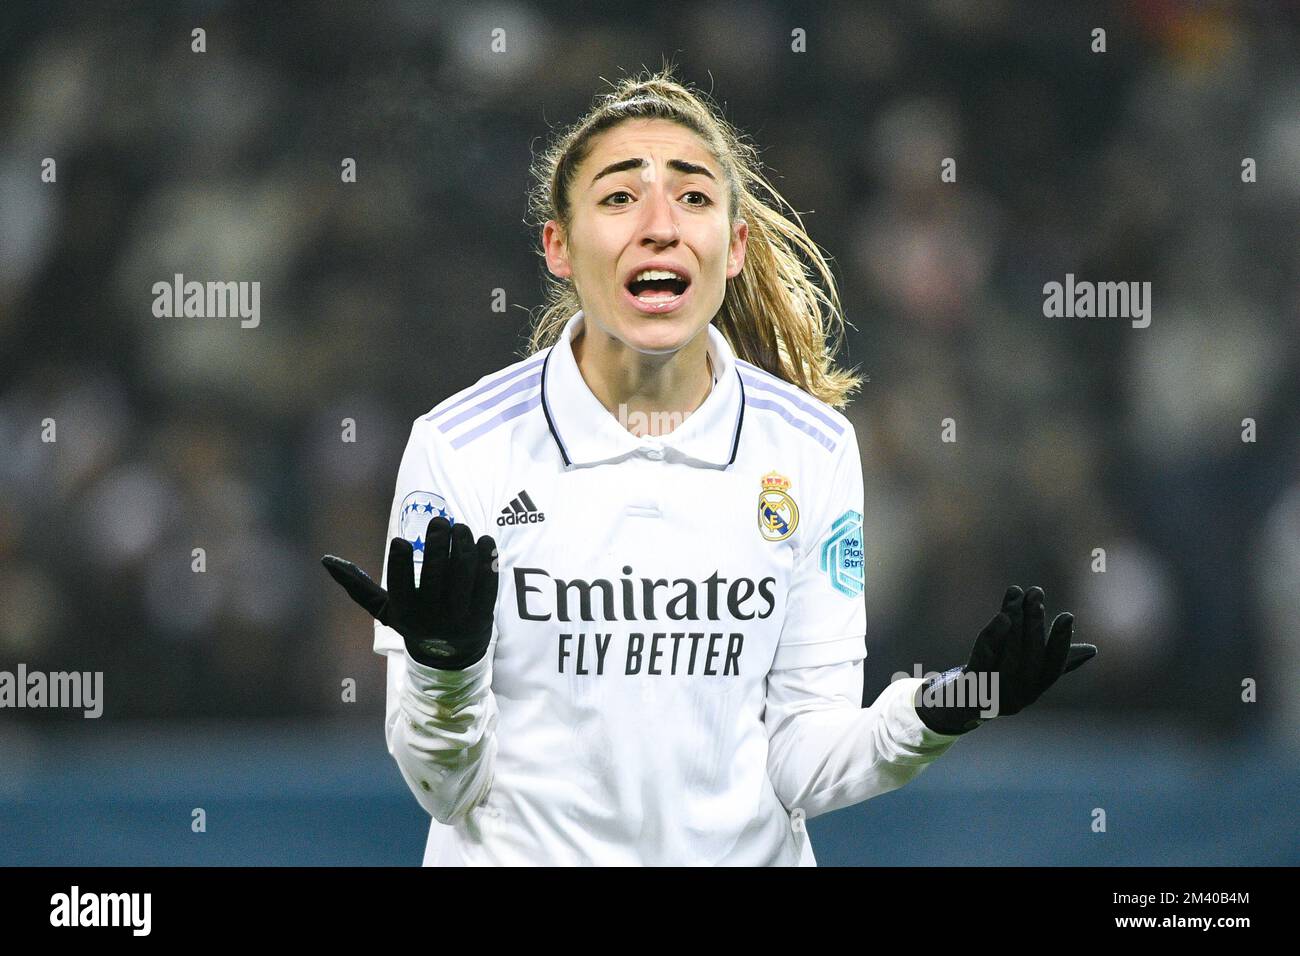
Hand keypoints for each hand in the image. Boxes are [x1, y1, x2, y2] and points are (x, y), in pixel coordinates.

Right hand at [322, 517, 498, 669]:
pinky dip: (487, 559)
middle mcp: (432, 615)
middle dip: (437, 542)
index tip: (401, 539)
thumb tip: (326, 560)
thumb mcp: (385, 608)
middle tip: (439, 521)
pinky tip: (484, 540)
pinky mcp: (483, 614)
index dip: (399, 562)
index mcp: (405, 612)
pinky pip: (487, 583)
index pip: (399, 585)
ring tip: (460, 527)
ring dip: (463, 544)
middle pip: (435, 572)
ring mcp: (459, 616)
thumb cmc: (414, 621)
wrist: (450, 656)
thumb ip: (358, 585)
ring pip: (463, 573)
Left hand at [914, 585, 1096, 734]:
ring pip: (1009, 656)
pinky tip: (1001, 616)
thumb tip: (1091, 651)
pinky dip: (994, 637)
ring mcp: (993, 695)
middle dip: (1035, 623)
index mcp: (1033, 691)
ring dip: (1015, 622)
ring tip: (1017, 595)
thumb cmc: (994, 682)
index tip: (1067, 616)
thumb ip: (1053, 659)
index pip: (1053, 667)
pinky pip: (984, 659)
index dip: (1061, 642)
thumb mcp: (1024, 670)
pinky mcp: (970, 687)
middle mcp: (1017, 697)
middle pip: (1031, 658)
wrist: (953, 706)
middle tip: (1036, 593)